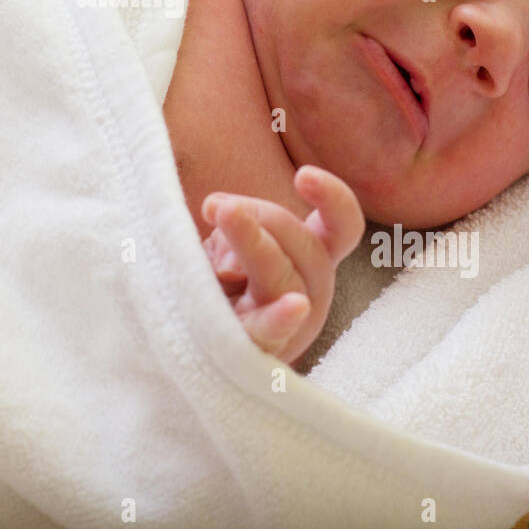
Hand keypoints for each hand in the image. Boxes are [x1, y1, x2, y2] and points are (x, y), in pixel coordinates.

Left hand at [201, 165, 364, 364]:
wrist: (187, 348)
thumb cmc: (210, 284)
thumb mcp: (223, 245)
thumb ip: (233, 232)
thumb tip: (233, 247)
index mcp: (309, 259)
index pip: (341, 227)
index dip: (333, 199)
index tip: (304, 176)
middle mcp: (309, 290)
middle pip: (304, 244)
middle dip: (259, 215)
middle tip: (214, 205)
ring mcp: (289, 325)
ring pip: (284, 276)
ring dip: (251, 240)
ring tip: (218, 211)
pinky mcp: (260, 352)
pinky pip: (273, 333)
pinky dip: (283, 319)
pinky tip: (295, 306)